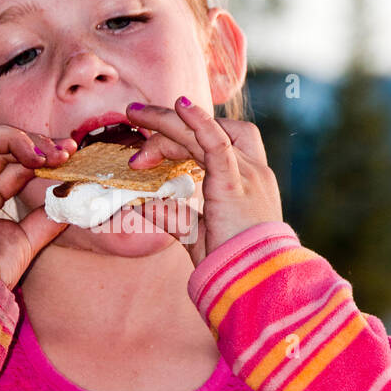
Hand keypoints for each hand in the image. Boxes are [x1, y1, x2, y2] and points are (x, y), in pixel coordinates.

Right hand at [0, 123, 77, 289]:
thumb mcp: (30, 239)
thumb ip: (49, 217)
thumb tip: (73, 197)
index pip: (16, 162)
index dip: (41, 153)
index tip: (69, 154)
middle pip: (2, 148)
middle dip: (34, 143)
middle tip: (63, 151)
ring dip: (12, 138)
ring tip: (38, 154)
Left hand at [124, 97, 283, 266]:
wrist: (257, 284)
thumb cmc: (234, 265)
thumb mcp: (198, 235)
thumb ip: (173, 217)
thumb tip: (142, 205)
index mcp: (246, 182)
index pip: (214, 142)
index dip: (179, 139)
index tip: (144, 156)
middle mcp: (251, 172)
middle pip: (207, 131)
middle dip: (168, 124)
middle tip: (133, 116)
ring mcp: (246, 174)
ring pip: (203, 134)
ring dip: (168, 121)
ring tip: (136, 113)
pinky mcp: (234, 182)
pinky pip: (217, 142)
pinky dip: (199, 122)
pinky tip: (180, 106)